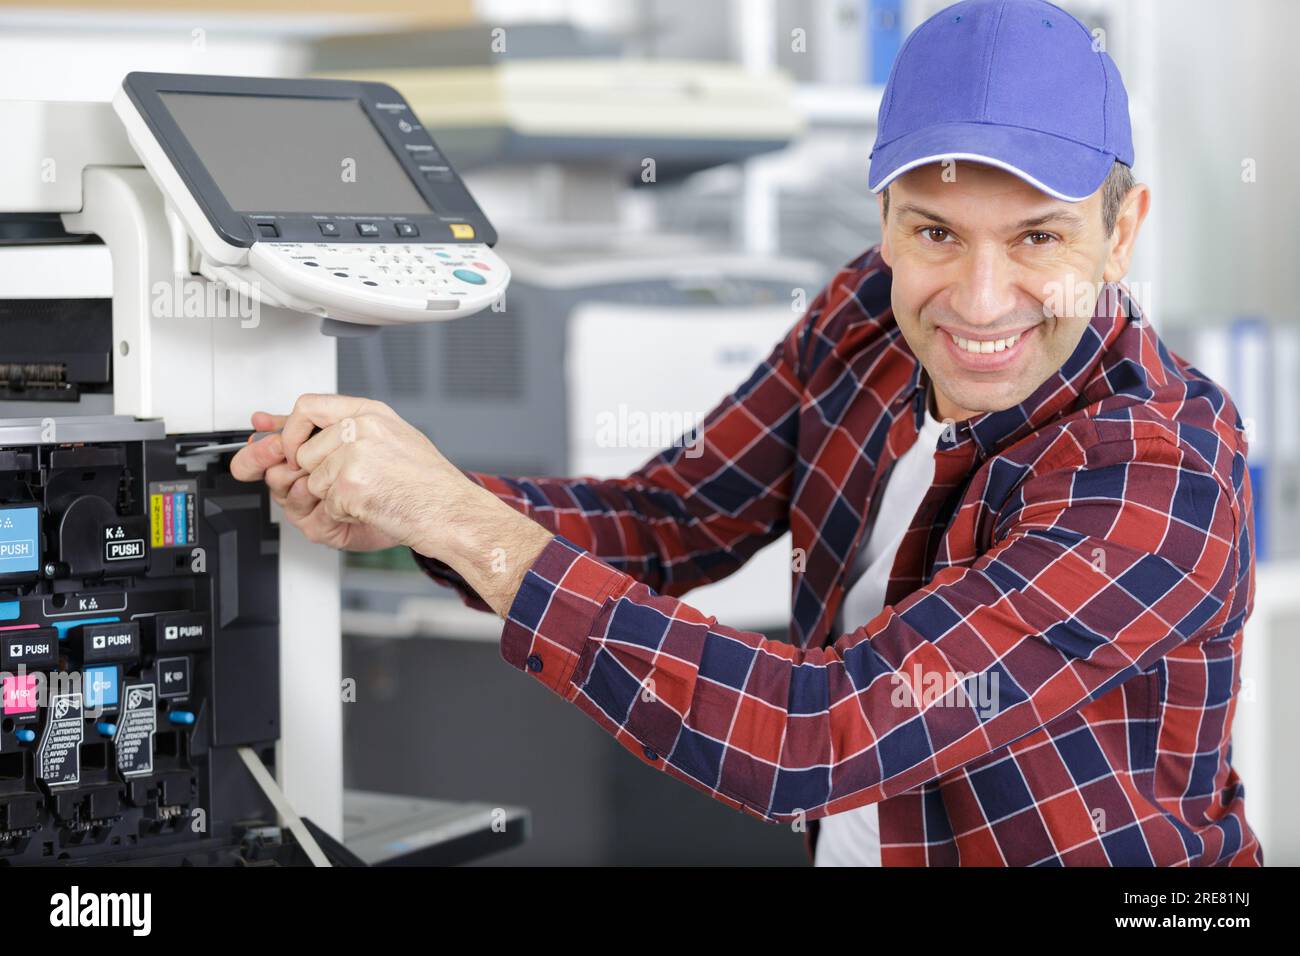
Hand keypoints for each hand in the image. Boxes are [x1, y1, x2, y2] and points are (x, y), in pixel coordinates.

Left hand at [232, 395, 553, 615]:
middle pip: (302, 450)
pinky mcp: (350, 484)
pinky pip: (325, 505)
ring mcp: (354, 454)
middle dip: (314, 474)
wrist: (453, 512)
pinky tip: (374, 506)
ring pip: (311, 480)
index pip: (306, 405)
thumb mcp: (387, 442)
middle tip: (347, 484)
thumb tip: (275, 431)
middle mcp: (360, 426)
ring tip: (371, 494)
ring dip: (332, 497)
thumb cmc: (427, 484)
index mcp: (370, 412)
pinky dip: (344, 515)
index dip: (288, 429)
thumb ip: (337, 434)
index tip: (285, 444)